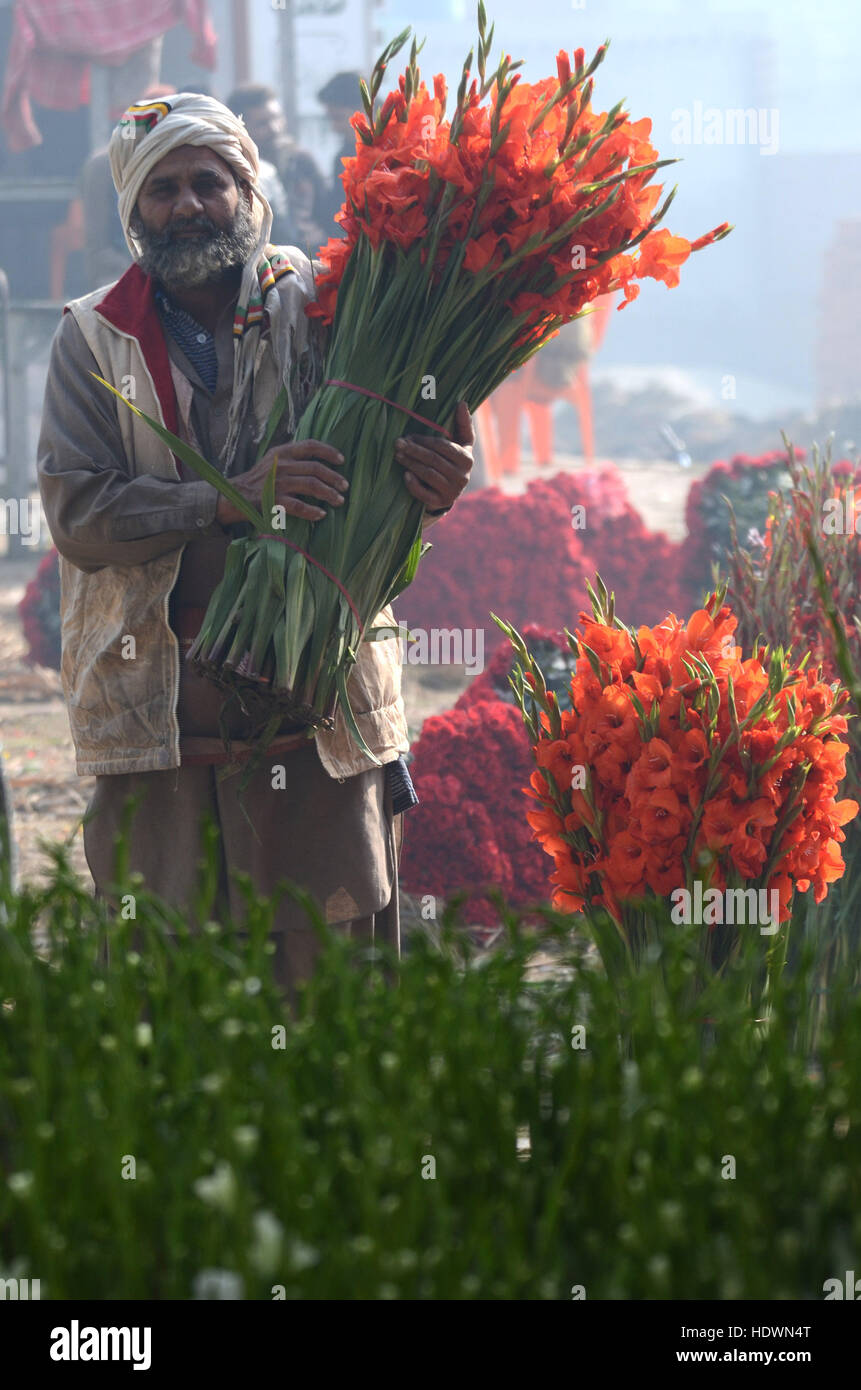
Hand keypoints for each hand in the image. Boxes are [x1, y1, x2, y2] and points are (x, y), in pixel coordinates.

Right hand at [216, 440, 347, 525]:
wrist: (235, 495)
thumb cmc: (258, 479)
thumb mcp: (272, 460)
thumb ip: (291, 457)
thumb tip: (318, 459)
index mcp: (282, 452)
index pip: (310, 445)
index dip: (329, 451)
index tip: (341, 460)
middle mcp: (281, 464)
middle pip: (316, 468)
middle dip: (334, 478)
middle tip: (345, 486)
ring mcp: (278, 482)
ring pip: (312, 486)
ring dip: (329, 494)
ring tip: (339, 500)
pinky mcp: (274, 500)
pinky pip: (299, 506)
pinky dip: (312, 511)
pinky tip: (321, 514)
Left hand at [393, 401, 473, 512]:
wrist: (449, 490)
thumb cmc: (453, 461)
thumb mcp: (461, 443)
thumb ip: (462, 424)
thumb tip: (462, 402)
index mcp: (467, 459)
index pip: (443, 447)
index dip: (424, 440)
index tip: (408, 436)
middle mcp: (462, 476)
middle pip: (433, 460)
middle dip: (414, 450)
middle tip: (397, 443)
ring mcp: (452, 491)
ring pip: (428, 474)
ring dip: (411, 464)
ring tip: (398, 455)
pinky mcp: (441, 502)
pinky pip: (425, 494)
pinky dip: (414, 484)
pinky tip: (405, 475)